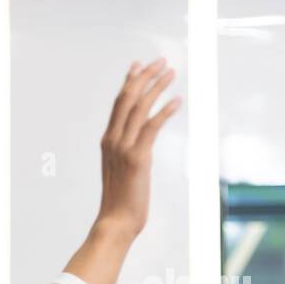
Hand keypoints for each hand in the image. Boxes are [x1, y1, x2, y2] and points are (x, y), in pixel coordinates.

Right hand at [96, 57, 181, 239]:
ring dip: (156, 87)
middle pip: (127, 99)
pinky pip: (151, 127)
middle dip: (144, 77)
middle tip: (160, 61)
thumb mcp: (121, 172)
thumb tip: (139, 147)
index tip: (137, 65)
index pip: (117, 104)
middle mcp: (112, 141)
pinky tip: (177, 100)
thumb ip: (127, 154)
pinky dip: (164, 111)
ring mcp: (123, 149)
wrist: (115, 222)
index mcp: (108, 142)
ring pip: (139, 108)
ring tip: (170, 73)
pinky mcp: (137, 158)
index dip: (128, 82)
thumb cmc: (120, 202)